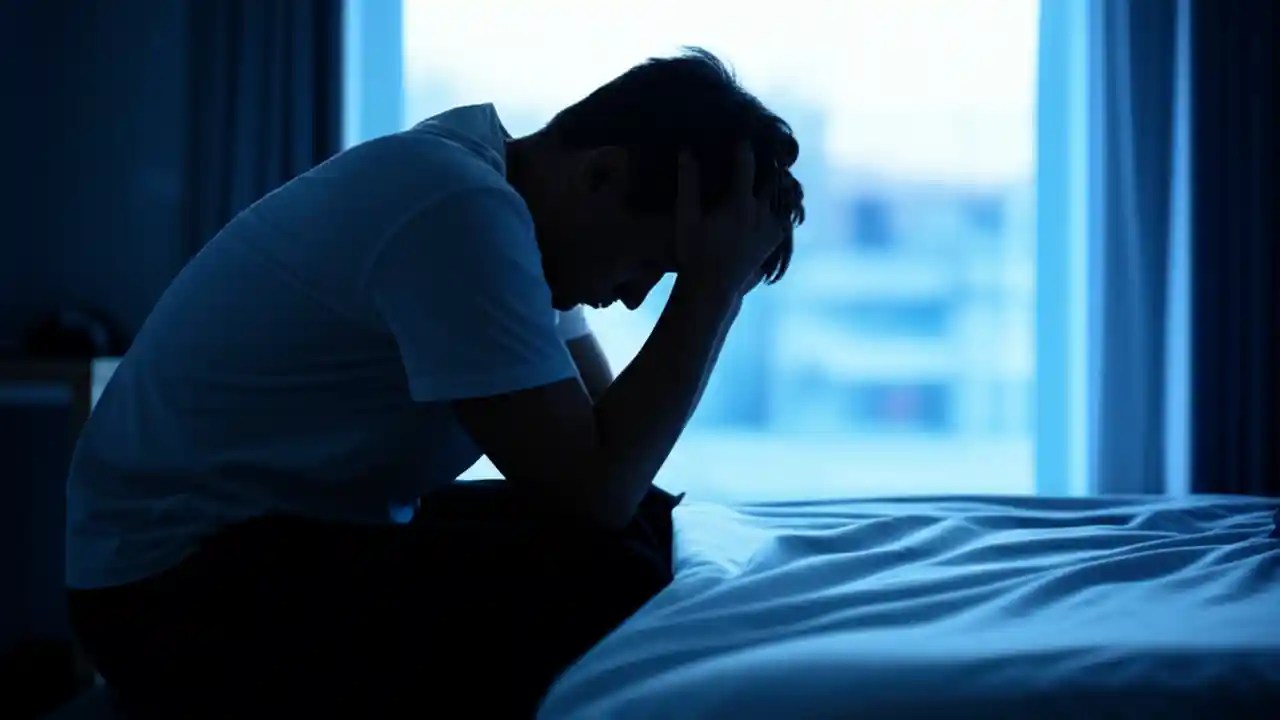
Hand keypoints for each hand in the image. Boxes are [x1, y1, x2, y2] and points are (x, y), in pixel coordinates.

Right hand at [673, 144, 783, 297]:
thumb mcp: (686, 216)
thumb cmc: (693, 251)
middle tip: (762, 149)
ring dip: (776, 182)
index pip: (746, 165)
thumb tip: (687, 150)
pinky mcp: (773, 240)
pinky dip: (782, 205)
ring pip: (781, 195)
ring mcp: (769, 228)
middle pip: (770, 177)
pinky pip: (785, 215)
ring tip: (770, 171)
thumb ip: (688, 183)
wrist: (712, 287)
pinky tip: (774, 200)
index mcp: (739, 203)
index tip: (740, 136)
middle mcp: (760, 213)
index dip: (743, 148)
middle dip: (765, 163)